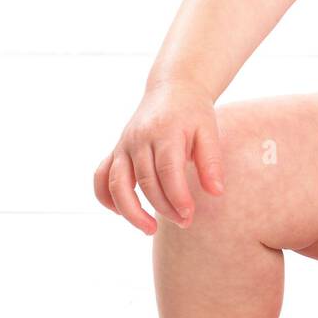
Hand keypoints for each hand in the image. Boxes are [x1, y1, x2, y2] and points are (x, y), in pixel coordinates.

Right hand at [93, 80, 225, 234]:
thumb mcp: (209, 131)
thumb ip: (212, 162)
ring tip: (151, 230)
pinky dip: (106, 198)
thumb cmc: (194, 112)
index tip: (189, 215)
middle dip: (164, 207)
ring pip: (117, 184)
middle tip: (185, 222)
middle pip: (145, 181)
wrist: (173, 88)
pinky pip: (101, 177)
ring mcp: (123, 145)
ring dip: (131, 211)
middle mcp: (139, 139)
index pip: (167, 171)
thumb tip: (216, 192)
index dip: (177, 197)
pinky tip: (122, 213)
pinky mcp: (116, 150)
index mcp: (164, 132)